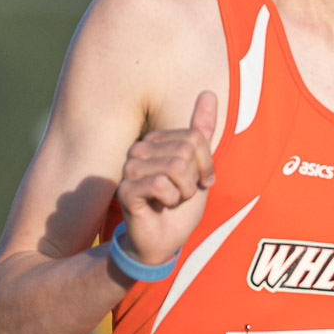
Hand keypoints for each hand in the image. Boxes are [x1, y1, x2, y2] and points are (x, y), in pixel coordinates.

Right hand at [116, 91, 217, 267]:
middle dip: (194, 179)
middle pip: (187, 151)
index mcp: (156, 140)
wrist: (163, 240)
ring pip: (176, 166)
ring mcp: (130, 168)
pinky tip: (162, 206)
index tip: (199, 181)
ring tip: (172, 199)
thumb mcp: (198, 167)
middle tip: (182, 194)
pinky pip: (162, 185)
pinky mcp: (125, 189)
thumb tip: (208, 92)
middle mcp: (139, 149)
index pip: (195, 137)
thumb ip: (202, 132)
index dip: (206, 164)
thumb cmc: (179, 205)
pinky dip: (171, 199)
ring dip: (183, 191)